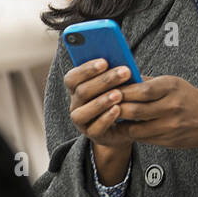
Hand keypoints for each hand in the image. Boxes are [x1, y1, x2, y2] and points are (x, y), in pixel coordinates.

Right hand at [64, 60, 134, 182]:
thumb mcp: (117, 83)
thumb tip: (123, 62)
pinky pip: (95, 128)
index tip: (104, 61)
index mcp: (77, 88)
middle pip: (82, 91)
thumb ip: (114, 73)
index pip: (72, 77)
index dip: (86, 69)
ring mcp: (82, 121)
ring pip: (84, 111)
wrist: (125, 125)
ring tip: (119, 94)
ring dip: (101, 101)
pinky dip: (106, 118)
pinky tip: (118, 110)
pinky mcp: (93, 135)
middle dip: (104, 81)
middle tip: (125, 72)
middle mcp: (75, 104)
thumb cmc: (120, 96)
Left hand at [113, 75, 197, 163]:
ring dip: (119, 122)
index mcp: (171, 87)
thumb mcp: (173, 83)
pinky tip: (122, 127)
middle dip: (115, 107)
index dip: (121, 90)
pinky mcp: (166, 140)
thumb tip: (122, 76)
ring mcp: (169, 125)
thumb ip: (149, 82)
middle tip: (100, 104)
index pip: (140, 89)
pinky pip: (141, 137)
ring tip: (108, 116)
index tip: (107, 89)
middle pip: (134, 109)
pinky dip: (129, 132)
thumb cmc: (190, 99)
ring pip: (134, 126)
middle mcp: (171, 106)